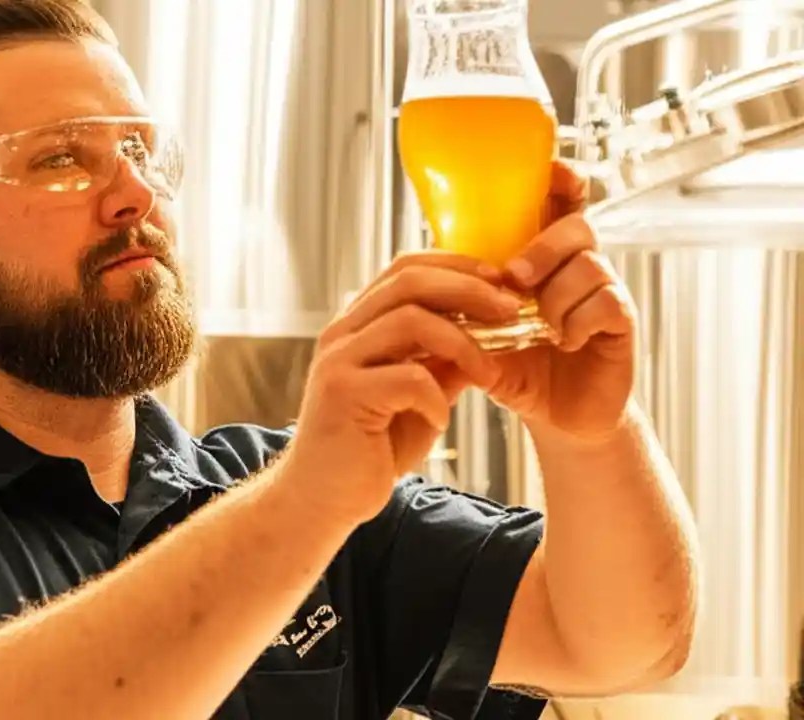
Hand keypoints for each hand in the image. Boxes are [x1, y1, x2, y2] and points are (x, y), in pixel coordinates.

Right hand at [281, 254, 515, 527]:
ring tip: (489, 372)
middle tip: (511, 310)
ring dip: (463, 342)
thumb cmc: (371, 449)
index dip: (456, 266)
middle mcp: (342, 334)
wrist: (323, 499)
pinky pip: (407, 378)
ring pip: (410, 321)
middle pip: (409, 283)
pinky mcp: (343, 395)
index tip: (501, 281)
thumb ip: (445, 364)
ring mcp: (338, 362)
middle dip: (469, 290)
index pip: (406, 269)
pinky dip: (436, 397)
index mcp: (357, 325)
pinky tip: (440, 418)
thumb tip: (492, 335)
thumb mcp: (420, 398)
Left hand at [487, 163, 636, 439]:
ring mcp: (605, 293)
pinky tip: (564, 342)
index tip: (550, 167)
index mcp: (546, 261)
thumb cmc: (518, 368)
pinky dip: (577, 322)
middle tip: (516, 277)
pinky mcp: (622, 324)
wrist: (554, 416)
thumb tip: (420, 279)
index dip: (561, 180)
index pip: (561, 204)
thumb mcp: (481, 332)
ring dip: (554, 295)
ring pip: (590, 265)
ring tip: (540, 327)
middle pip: (576, 226)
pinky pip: (606, 302)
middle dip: (544, 246)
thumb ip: (461, 303)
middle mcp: (580, 269)